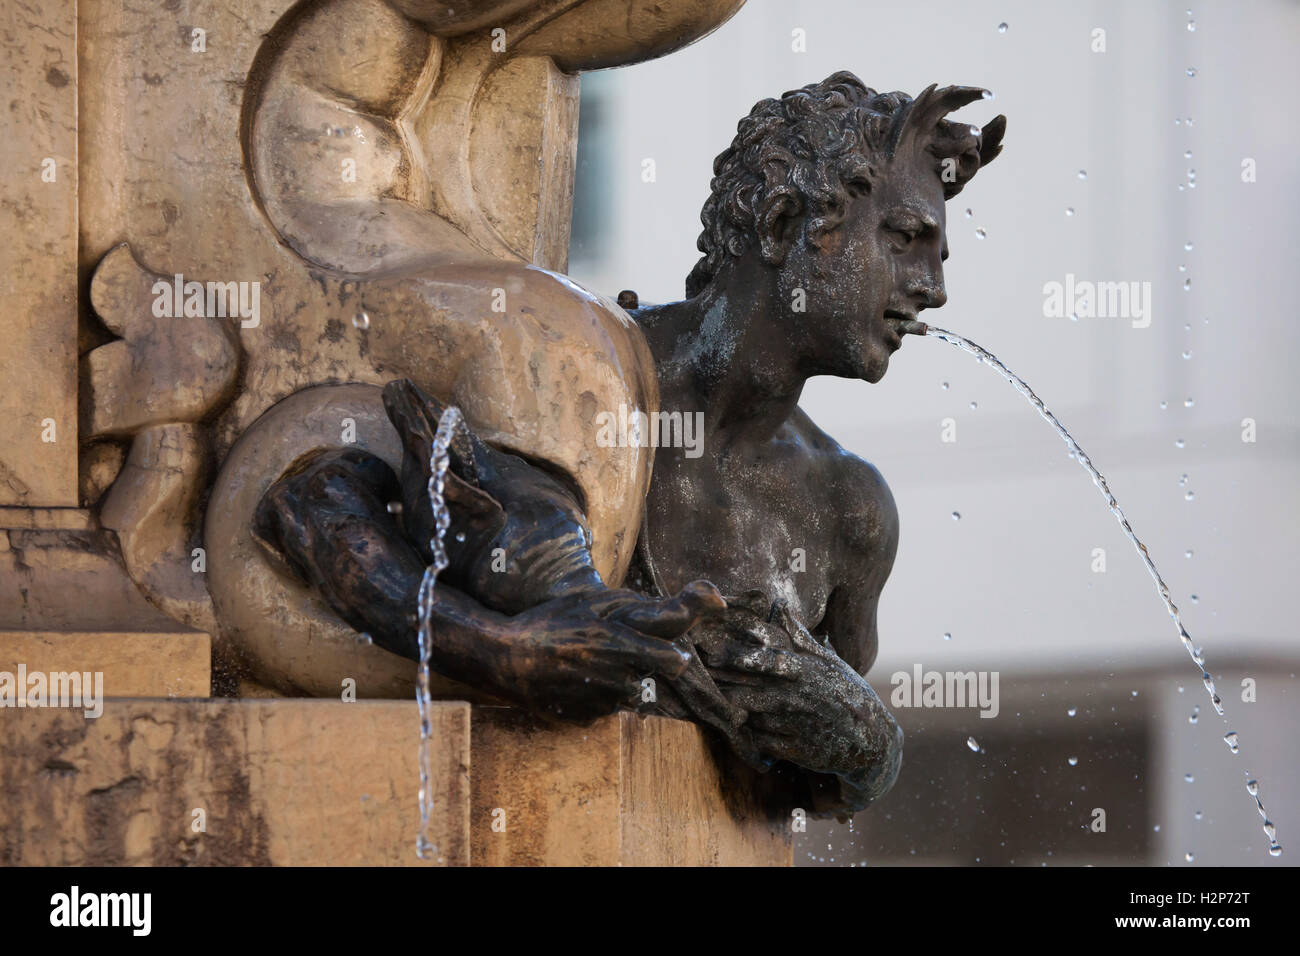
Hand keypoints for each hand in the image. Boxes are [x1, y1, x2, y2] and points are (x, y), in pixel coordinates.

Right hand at [487, 582, 725, 721]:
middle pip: (650, 681)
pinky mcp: (585, 718)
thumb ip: (626, 606)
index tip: (675, 655)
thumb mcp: (587, 603)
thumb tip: (657, 607)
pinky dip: (597, 697)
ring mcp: (600, 702)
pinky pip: (603, 708)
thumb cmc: (548, 623)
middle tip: (621, 656)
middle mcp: (614, 678)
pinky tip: (575, 681)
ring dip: (619, 684)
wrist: (507, 660)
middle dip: (642, 670)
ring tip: (591, 666)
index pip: (672, 662)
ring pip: (627, 696)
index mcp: (618, 646)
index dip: (676, 658)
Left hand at [689, 593, 902, 811]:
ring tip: (707, 695)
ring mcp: (794, 726)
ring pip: (749, 715)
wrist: (869, 741)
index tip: (712, 651)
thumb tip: (779, 605)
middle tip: (697, 672)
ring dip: (729, 706)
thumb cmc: (845, 693)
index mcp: (806, 671)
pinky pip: (758, 740)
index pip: (767, 661)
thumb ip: (798, 636)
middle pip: (749, 688)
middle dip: (722, 681)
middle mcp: (798, 697)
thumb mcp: (827, 661)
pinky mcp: (791, 750)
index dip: (737, 657)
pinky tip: (732, 724)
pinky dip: (745, 732)